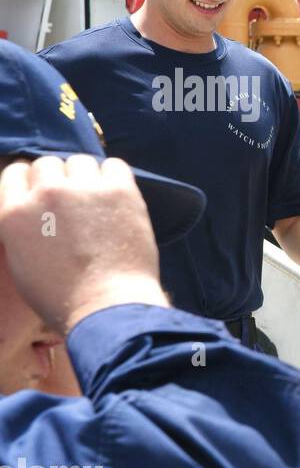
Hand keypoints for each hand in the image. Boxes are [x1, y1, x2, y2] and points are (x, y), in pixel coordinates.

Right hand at [0, 155, 166, 332]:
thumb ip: (20, 227)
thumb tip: (31, 208)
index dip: (31, 181)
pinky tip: (117, 195)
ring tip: (97, 201)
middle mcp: (45, 194)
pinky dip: (115, 176)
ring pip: (80, 162)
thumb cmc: (64, 297)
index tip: (45, 193)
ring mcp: (82, 190)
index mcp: (13, 212)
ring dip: (86, 176)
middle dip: (59, 179)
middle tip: (74, 201)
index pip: (15, 172)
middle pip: (48, 164)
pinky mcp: (119, 191)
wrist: (106, 305)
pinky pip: (115, 165)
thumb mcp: (21, 262)